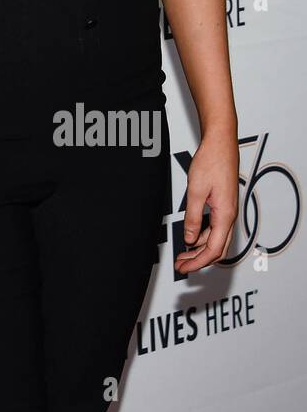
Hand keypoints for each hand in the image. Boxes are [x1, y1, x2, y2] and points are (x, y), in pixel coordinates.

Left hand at [174, 126, 238, 273]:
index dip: (197, 262)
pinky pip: (214, 228)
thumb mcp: (196, 191)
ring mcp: (227, 211)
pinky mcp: (223, 205)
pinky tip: (190, 236)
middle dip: (198, 260)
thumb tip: (189, 238)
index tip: (183, 267)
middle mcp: (230, 216)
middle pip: (217, 249)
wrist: (221, 144)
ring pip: (215, 239)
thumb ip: (193, 217)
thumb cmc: (211, 162)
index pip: (213, 250)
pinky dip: (202, 236)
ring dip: (199, 248)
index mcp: (225, 215)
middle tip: (181, 265)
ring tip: (182, 253)